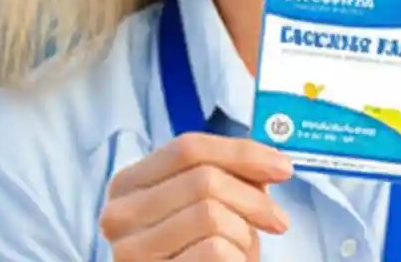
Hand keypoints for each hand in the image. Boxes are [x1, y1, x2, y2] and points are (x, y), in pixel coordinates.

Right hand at [100, 133, 293, 259]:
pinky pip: (214, 250)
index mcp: (128, 184)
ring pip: (210, 215)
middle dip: (253, 199)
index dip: (241, 152)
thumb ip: (227, 178)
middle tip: (278, 219)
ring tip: (241, 250)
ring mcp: (130, 250)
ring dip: (242, 234)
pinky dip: (236, 257)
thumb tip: (271, 162)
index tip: (281, 167)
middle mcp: (119, 214)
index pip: (187, 148)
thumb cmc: (198, 256)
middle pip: (203, 179)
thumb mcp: (206, 209)